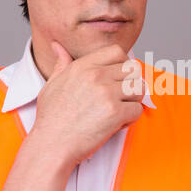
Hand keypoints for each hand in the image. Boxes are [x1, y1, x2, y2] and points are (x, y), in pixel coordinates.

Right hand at [29, 41, 144, 165]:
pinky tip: (115, 125)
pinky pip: (138, 110)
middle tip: (120, 99)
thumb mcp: (51, 85)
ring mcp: (107, 93)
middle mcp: (96, 76)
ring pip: (139, 88)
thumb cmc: (51, 119)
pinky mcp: (115, 113)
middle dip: (131, 84)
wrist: (51, 145)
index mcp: (83, 67)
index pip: (117, 52)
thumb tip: (57, 46)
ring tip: (118, 112)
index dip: (122, 64)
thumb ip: (61, 64)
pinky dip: (131, 119)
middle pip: (133, 69)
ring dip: (133, 101)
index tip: (117, 80)